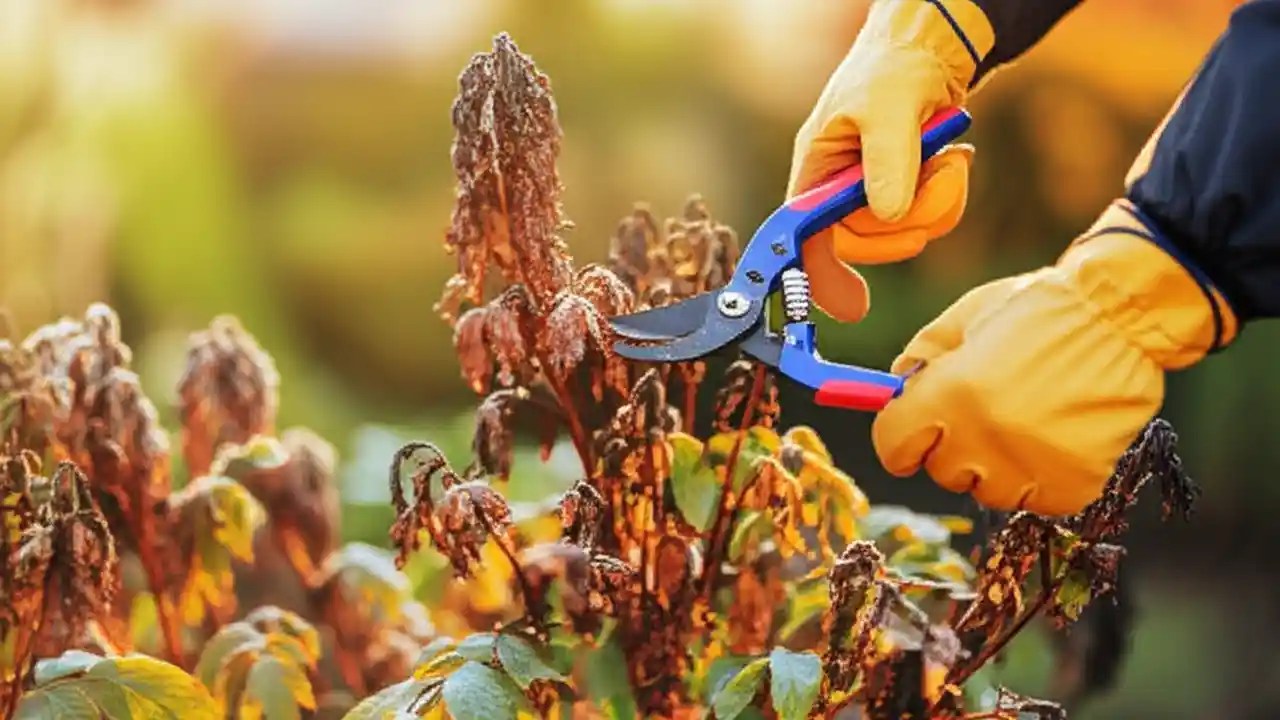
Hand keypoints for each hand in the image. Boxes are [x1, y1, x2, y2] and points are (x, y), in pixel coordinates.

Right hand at [788, 0, 993, 322]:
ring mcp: (874, 193)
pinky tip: (954, 159)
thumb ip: (887, 162)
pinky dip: (949, 193)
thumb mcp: (887, 107)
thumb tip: (887, 216)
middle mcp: (840, 189)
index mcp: (817, 171)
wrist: (934, 45)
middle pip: (867, 242)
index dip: (819, 276)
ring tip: (951, 158)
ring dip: (938, 200)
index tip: (850, 308)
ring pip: (905, 233)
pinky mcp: (906, 191)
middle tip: (941, 179)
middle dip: (911, 218)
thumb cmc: (894, 65)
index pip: (807, 237)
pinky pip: (929, 218)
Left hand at [871, 200, 1237, 515]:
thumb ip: (920, 358)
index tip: (917, 430)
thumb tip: (895, 392)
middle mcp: (983, 438)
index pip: (892, 447)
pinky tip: (1057, 437)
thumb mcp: (965, 318)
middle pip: (942, 472)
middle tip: (988, 412)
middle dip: (955, 446)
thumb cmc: (1038, 308)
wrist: (1123, 313)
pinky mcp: (1072, 486)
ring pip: (989, 492)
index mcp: (948, 395)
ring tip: (1028, 421)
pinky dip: (1042, 478)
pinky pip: (1037, 500)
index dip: (902, 437)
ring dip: (998, 466)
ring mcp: (1029, 467)